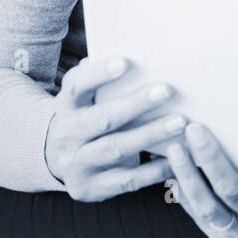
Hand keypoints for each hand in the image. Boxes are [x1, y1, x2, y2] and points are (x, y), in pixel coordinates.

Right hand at [44, 56, 185, 201]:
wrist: (57, 160)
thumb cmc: (87, 117)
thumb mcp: (86, 99)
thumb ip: (104, 81)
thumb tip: (138, 49)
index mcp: (67, 105)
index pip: (76, 85)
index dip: (99, 74)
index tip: (126, 62)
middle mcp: (68, 135)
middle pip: (102, 118)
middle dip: (135, 104)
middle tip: (167, 90)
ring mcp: (77, 165)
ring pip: (116, 149)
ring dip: (149, 134)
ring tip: (180, 121)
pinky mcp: (91, 188)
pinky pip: (126, 180)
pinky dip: (152, 170)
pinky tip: (175, 158)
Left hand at [165, 123, 237, 237]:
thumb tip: (233, 119)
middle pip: (233, 190)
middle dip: (211, 159)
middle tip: (194, 130)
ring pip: (209, 207)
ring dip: (189, 176)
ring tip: (175, 149)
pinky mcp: (218, 235)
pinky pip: (196, 214)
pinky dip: (183, 192)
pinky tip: (173, 171)